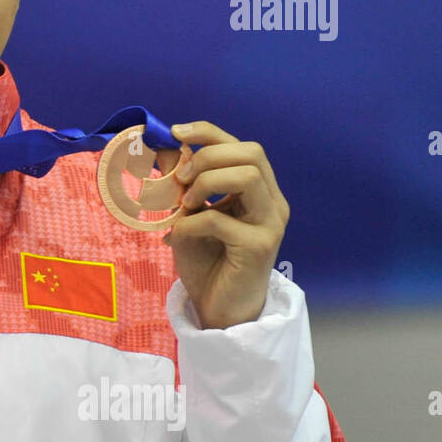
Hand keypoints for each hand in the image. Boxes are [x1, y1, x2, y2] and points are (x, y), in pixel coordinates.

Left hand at [161, 121, 289, 328]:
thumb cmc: (206, 261)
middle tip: (182, 181)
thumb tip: (169, 146)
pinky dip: (190, 223)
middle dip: (209, 158)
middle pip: (251, 153)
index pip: (243, 146)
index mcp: (260, 190)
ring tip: (185, 205)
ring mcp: (270, 224)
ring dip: (205, 184)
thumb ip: (183, 182)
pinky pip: (219, 219)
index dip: (209, 133)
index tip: (177, 132)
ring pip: (247, 176)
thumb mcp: (189, 214)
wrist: (217, 309)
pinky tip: (178, 237)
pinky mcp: (259, 246)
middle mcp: (272, 202)